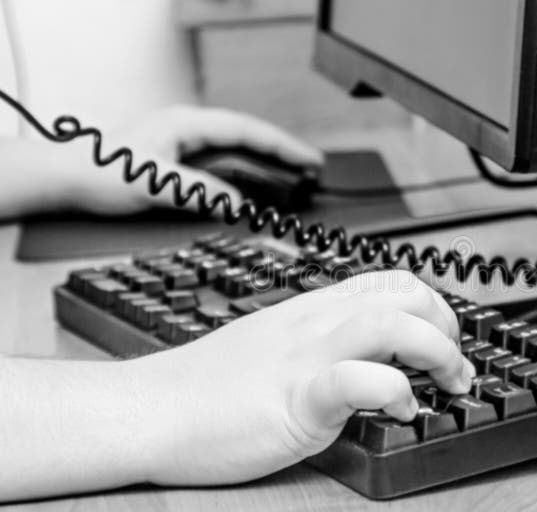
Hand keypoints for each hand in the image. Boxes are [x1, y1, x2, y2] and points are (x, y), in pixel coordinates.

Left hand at [63, 105, 323, 215]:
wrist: (67, 179)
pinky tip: (253, 186)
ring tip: (291, 177)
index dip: (283, 146)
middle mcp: (189, 129)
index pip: (248, 131)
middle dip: (281, 152)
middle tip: (310, 170)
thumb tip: (238, 203)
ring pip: (236, 149)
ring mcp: (184, 143)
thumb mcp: (156, 184)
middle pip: (248, 136)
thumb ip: (200, 192)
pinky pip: (222, 162)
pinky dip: (244, 173)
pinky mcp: (178, 159)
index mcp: (188, 124)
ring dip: (264, 162)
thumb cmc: (101, 172)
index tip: (310, 160)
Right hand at [131, 270, 473, 486]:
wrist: (153, 408)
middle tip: (457, 366)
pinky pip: (359, 379)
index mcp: (314, 309)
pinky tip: (401, 411)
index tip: (445, 339)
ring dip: (439, 352)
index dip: (435, 306)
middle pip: (407, 294)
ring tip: (449, 384)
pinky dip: (395, 392)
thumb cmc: (208, 386)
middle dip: (450, 327)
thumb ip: (322, 344)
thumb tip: (368, 363)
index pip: (392, 282)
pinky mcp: (296, 396)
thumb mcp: (275, 345)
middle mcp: (317, 322)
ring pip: (394, 324)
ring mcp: (307, 355)